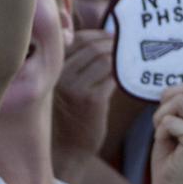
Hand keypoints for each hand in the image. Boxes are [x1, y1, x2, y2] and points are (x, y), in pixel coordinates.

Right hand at [53, 31, 116, 160]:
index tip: (111, 35)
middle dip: (112, 42)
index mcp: (53, 67)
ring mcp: (76, 88)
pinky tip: (129, 75)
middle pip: (92, 47)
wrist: (68, 149)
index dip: (96, 34)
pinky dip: (124, 73)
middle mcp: (61, 75)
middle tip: (126, 44)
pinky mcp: (92, 100)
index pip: (76, 39)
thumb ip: (78, 62)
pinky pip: (113, 77)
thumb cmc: (71, 114)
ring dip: (121, 56)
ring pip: (105, 60)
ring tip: (129, 57)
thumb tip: (105, 38)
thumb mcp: (66, 84)